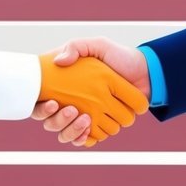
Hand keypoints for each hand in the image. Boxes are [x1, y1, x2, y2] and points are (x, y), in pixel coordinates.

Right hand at [35, 38, 149, 147]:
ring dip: (73, 130)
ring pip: (66, 134)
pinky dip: (85, 140)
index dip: (41, 108)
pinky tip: (89, 134)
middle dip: (58, 121)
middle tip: (72, 111)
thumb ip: (77, 47)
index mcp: (63, 85)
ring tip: (86, 119)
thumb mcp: (98, 45)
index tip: (52, 103)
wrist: (145, 73)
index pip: (40, 102)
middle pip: (51, 123)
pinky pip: (85, 140)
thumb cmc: (119, 57)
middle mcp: (69, 103)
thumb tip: (59, 61)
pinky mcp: (97, 127)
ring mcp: (82, 117)